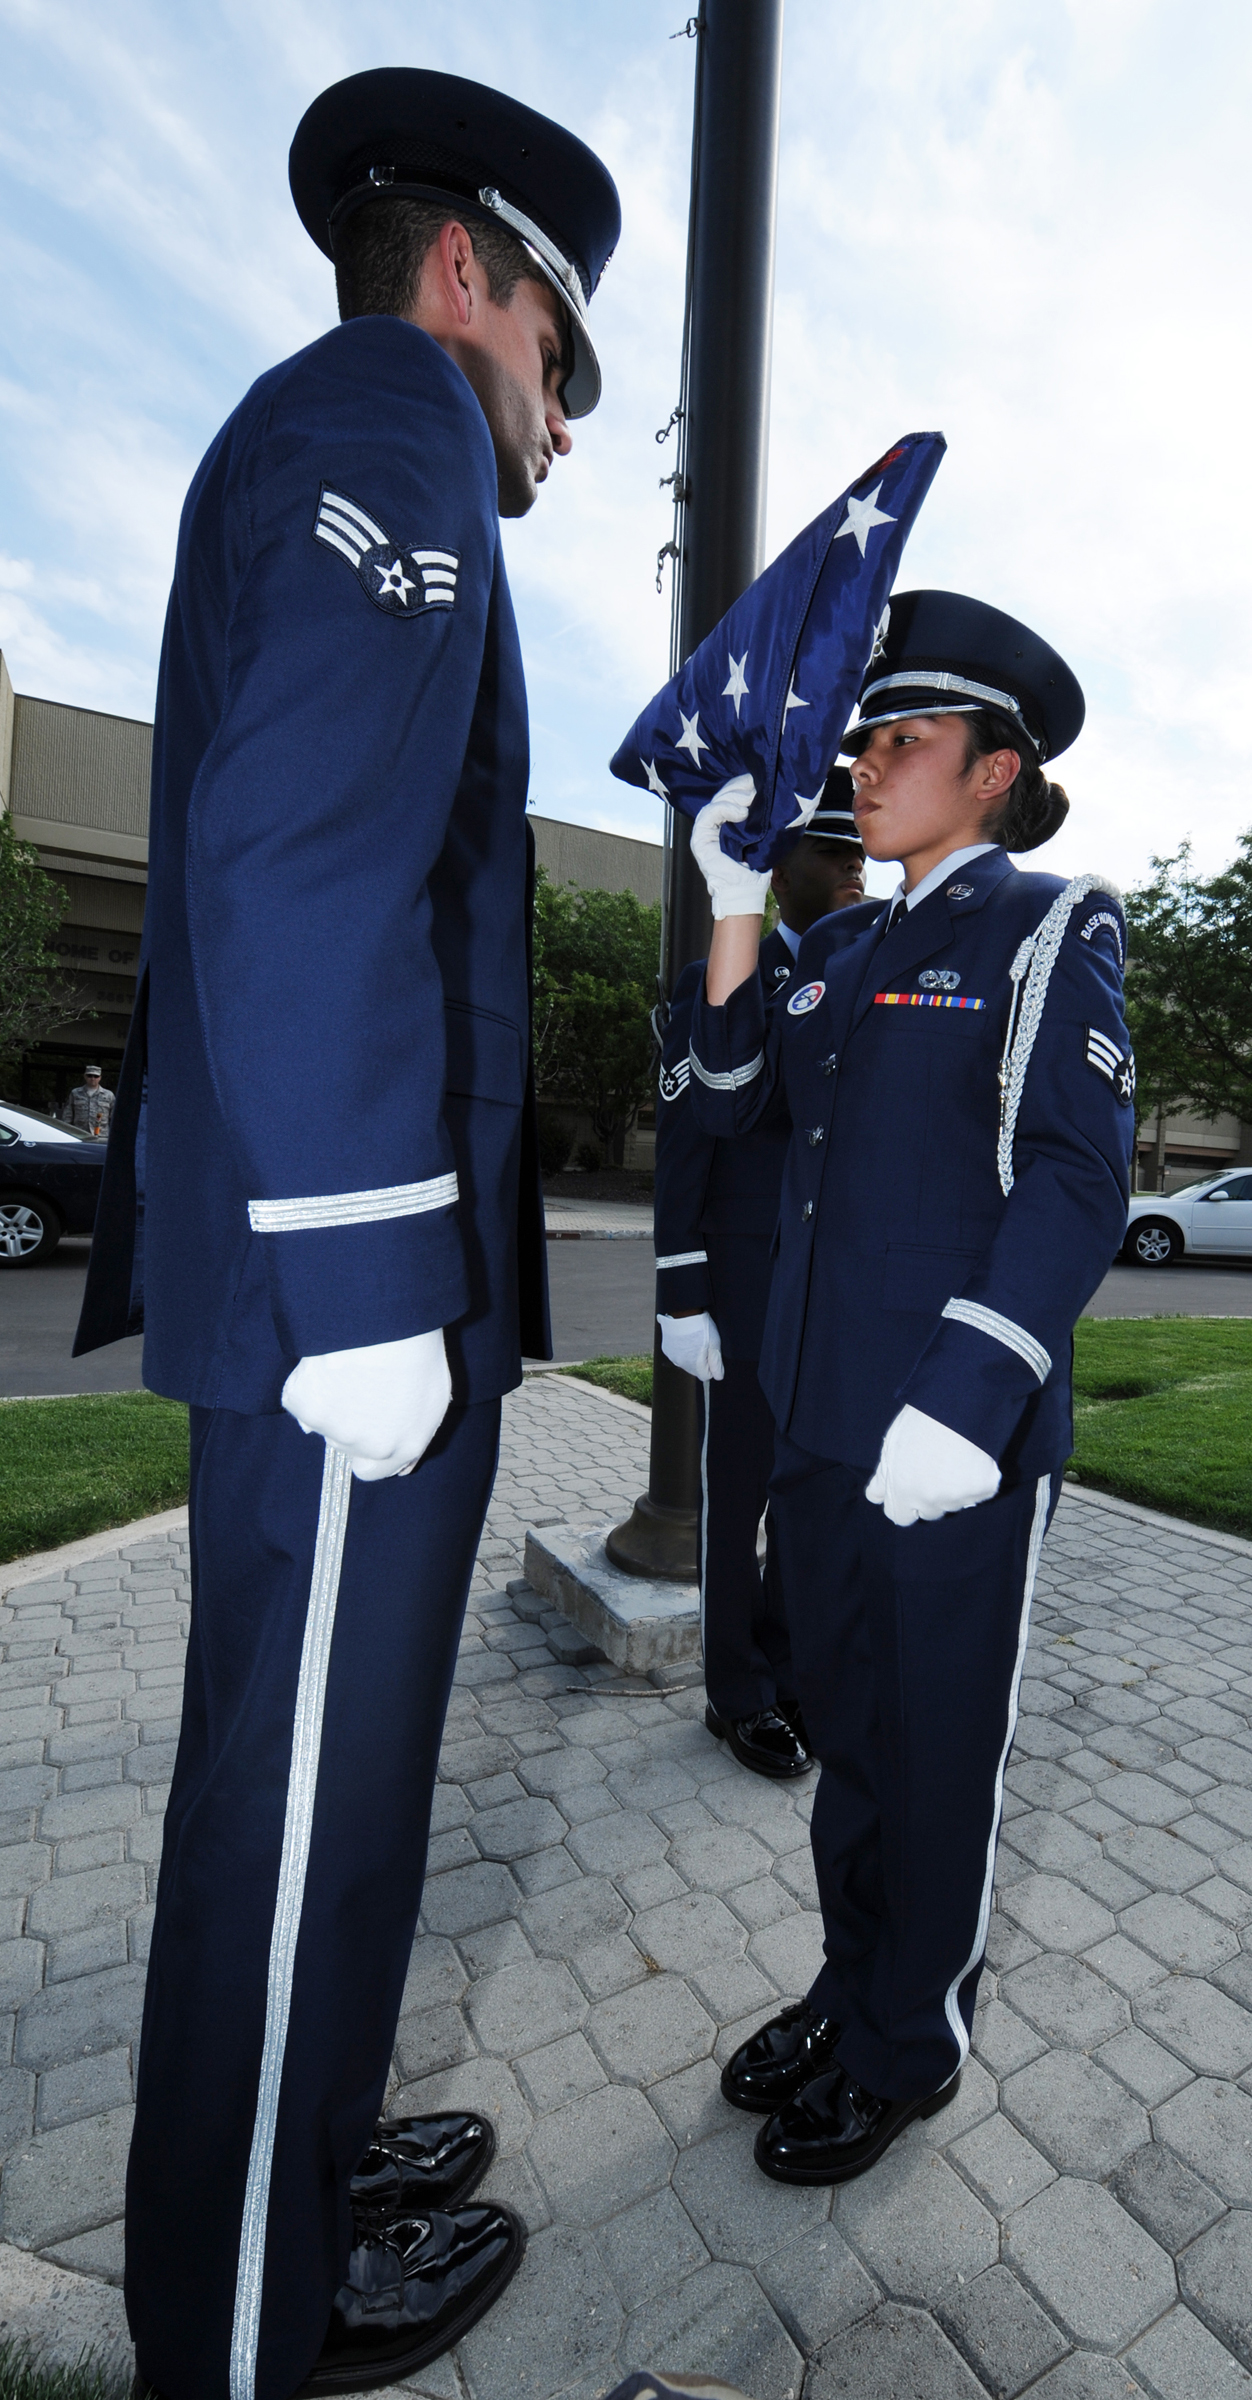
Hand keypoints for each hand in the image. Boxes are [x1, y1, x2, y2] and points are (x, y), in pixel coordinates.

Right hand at [282, 1329, 451, 1481]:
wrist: (386, 1319)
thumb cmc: (417, 1350)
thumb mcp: (435, 1398)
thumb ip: (414, 1435)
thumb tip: (401, 1464)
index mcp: (402, 1448)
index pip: (373, 1470)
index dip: (369, 1447)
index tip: (368, 1426)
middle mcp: (367, 1448)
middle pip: (346, 1446)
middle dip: (350, 1424)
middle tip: (359, 1386)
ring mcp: (333, 1429)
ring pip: (322, 1424)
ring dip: (329, 1402)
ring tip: (347, 1368)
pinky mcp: (305, 1406)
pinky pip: (299, 1400)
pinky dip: (306, 1384)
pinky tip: (325, 1363)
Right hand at [658, 1311, 723, 1381]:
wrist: (683, 1312)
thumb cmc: (701, 1327)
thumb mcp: (714, 1344)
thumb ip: (716, 1364)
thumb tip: (718, 1377)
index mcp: (695, 1365)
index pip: (705, 1376)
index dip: (711, 1366)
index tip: (711, 1353)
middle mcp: (681, 1364)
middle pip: (694, 1369)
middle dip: (700, 1361)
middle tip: (703, 1344)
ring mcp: (672, 1356)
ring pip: (685, 1362)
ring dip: (689, 1355)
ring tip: (693, 1339)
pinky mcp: (666, 1349)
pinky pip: (676, 1354)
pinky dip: (680, 1349)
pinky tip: (684, 1338)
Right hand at [690, 776, 772, 919]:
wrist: (745, 889)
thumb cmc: (754, 867)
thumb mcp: (759, 835)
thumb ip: (757, 816)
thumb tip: (765, 793)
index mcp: (725, 822)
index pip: (728, 795)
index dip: (740, 785)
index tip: (756, 781)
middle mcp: (713, 825)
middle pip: (721, 795)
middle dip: (738, 788)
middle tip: (754, 787)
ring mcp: (704, 831)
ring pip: (715, 802)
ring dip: (734, 798)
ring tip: (749, 801)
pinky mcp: (699, 838)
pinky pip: (710, 814)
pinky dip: (725, 809)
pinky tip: (741, 813)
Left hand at [865, 1404, 1000, 1527]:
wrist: (956, 1404)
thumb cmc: (920, 1420)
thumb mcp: (891, 1446)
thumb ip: (883, 1477)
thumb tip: (875, 1497)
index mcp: (901, 1491)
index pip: (899, 1516)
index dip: (905, 1503)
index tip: (912, 1489)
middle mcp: (927, 1500)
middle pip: (929, 1513)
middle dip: (930, 1497)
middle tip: (937, 1469)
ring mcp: (956, 1497)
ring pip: (954, 1504)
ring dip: (954, 1490)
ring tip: (955, 1459)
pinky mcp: (981, 1490)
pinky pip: (979, 1492)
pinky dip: (978, 1480)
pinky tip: (973, 1458)